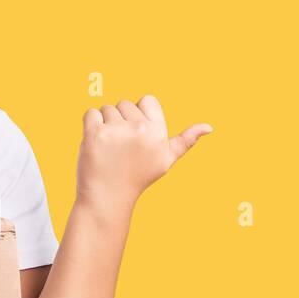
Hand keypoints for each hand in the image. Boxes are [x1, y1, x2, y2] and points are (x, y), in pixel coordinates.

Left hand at [76, 95, 211, 211]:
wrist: (108, 198)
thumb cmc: (136, 177)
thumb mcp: (165, 160)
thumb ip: (185, 141)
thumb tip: (209, 127)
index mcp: (158, 131)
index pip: (147, 99)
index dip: (138, 115)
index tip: (135, 136)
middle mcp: (141, 129)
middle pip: (125, 104)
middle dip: (120, 121)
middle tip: (120, 147)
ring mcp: (117, 131)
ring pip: (107, 108)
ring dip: (104, 124)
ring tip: (108, 148)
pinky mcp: (95, 134)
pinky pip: (90, 113)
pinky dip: (89, 125)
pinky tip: (95, 144)